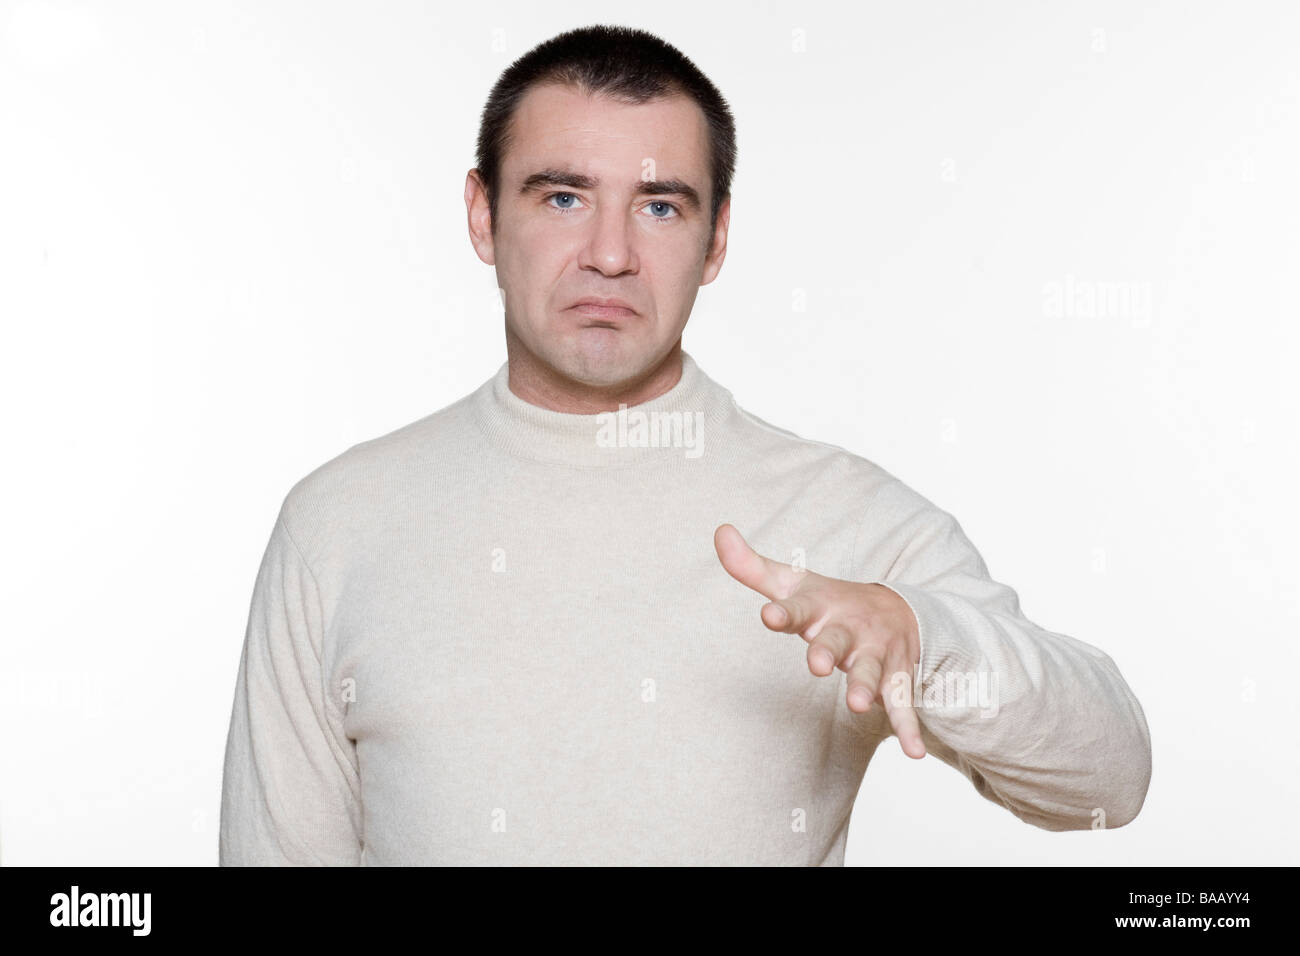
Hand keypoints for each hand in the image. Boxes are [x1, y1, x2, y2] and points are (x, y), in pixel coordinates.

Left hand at [713, 523, 926, 758]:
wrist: (898, 608)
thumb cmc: (831, 601)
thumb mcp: (793, 583)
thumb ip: (751, 567)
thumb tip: (719, 531)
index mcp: (821, 607)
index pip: (798, 609)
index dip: (784, 613)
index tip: (768, 615)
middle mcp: (849, 629)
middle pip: (836, 641)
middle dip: (827, 651)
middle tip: (817, 664)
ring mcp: (874, 654)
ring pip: (870, 672)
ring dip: (866, 687)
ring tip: (858, 705)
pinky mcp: (896, 678)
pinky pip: (903, 704)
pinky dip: (909, 727)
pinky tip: (913, 751)